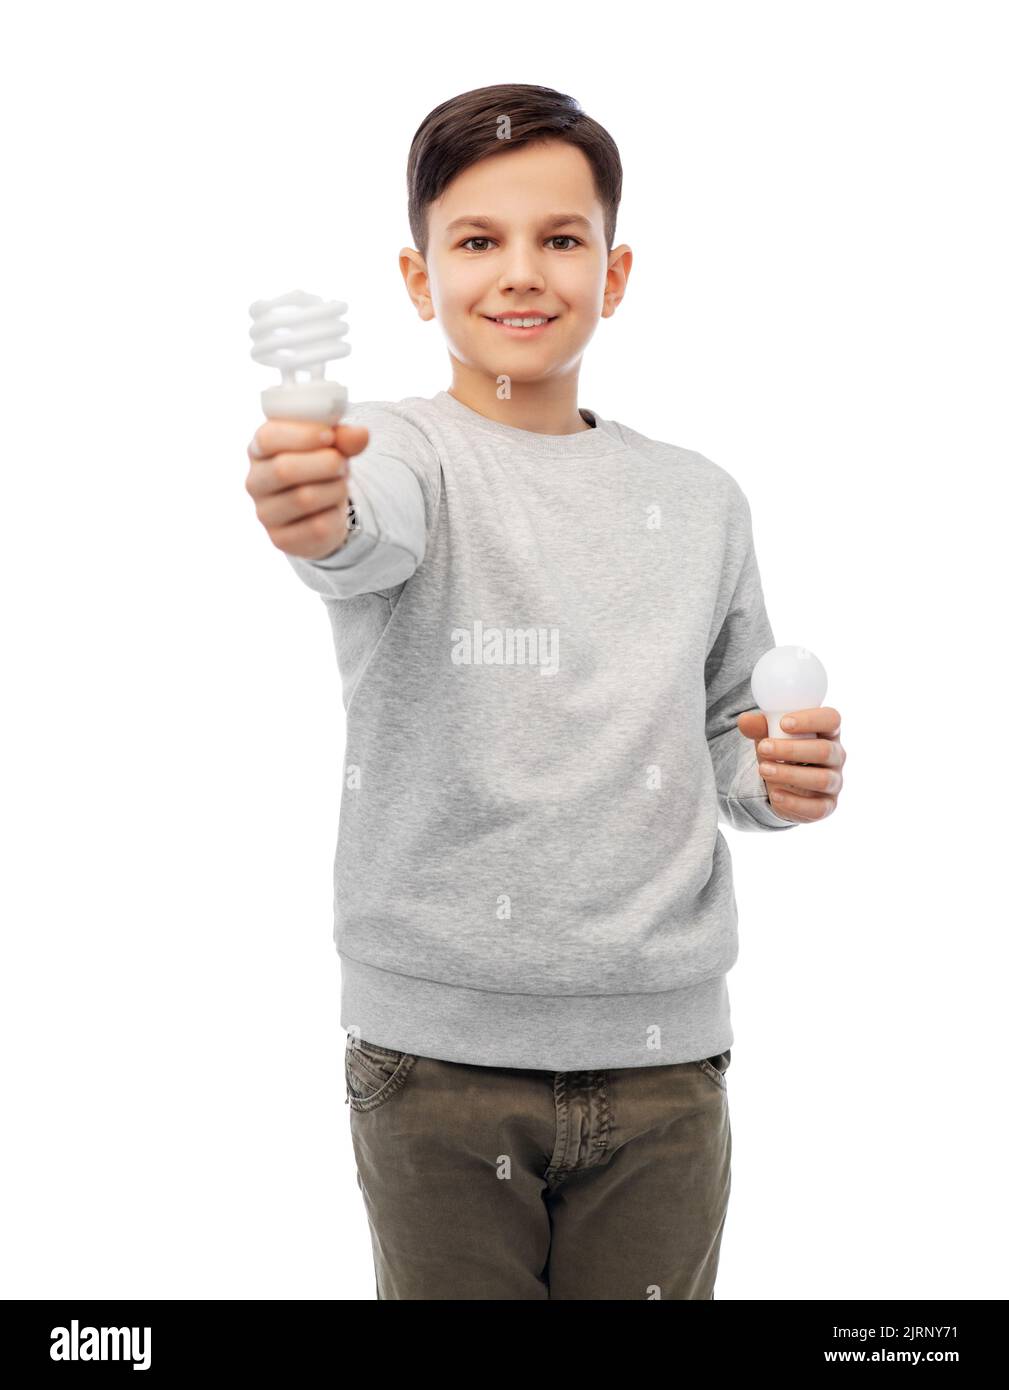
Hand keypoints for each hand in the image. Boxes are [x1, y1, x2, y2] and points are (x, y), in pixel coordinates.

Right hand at [245, 418, 370, 559]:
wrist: (320, 513)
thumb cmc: (319, 470)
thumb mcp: (331, 448)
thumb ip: (344, 438)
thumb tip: (360, 434)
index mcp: (259, 450)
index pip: (268, 438)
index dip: (302, 435)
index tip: (329, 435)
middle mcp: (255, 482)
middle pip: (284, 469)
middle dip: (324, 463)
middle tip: (341, 463)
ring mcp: (265, 513)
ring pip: (305, 498)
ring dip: (335, 488)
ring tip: (340, 484)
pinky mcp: (281, 539)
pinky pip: (317, 525)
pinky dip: (336, 514)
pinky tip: (334, 509)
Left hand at [737, 707, 844, 822]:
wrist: (783, 784)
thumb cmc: (782, 751)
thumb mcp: (770, 735)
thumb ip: (759, 726)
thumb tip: (745, 721)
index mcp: (828, 732)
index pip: (831, 719)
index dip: (811, 720)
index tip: (783, 723)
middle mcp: (836, 756)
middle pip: (825, 750)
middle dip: (792, 749)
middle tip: (764, 748)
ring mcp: (834, 782)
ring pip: (822, 779)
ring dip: (790, 774)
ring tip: (764, 769)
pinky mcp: (827, 805)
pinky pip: (818, 808)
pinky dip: (795, 802)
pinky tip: (776, 795)